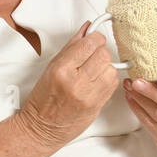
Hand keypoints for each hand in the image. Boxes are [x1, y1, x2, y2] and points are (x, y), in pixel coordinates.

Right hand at [17, 22, 119, 150]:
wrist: (43, 127)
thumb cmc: (44, 98)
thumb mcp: (51, 67)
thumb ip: (72, 46)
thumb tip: (87, 28)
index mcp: (61, 69)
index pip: (89, 44)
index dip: (96, 38)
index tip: (94, 38)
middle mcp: (76, 82)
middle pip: (104, 55)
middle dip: (101, 51)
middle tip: (93, 55)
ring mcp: (89, 95)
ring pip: (112, 69)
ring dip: (106, 66)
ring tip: (94, 70)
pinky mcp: (98, 106)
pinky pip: (113, 84)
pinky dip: (108, 79)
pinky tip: (97, 81)